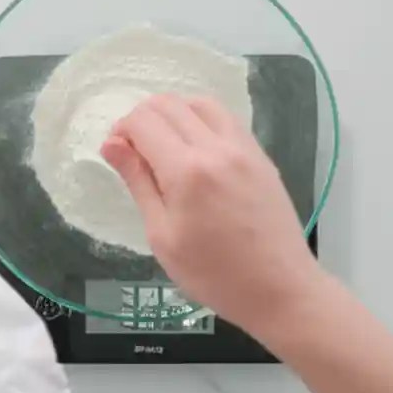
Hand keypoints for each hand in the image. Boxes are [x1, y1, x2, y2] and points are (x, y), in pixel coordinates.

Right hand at [101, 94, 323, 332]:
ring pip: (201, 103)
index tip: (116, 153)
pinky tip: (197, 151)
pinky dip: (203, 121)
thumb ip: (138, 182)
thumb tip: (111, 144)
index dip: (121, 130)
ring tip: (166, 146)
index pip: (144, 122)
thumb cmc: (213, 274)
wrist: (280, 289)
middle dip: (143, 119)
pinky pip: (226, 120)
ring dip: (175, 114)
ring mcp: (244, 148)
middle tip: (136, 152)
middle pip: (170, 104)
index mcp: (186, 170)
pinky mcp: (261, 156)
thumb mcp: (163, 236)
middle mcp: (216, 148)